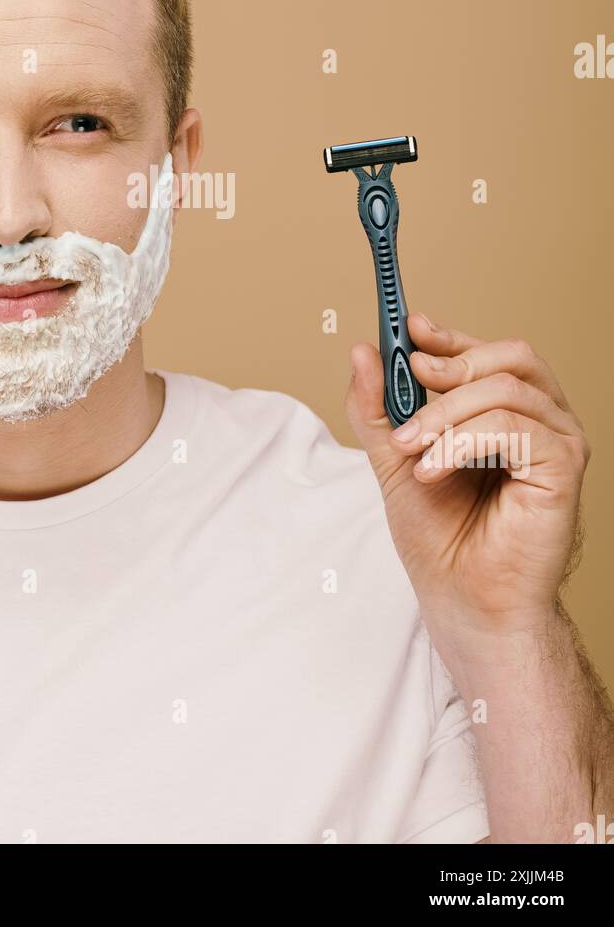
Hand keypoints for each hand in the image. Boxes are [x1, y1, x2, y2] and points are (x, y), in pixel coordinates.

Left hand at [344, 313, 590, 636]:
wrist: (461, 600)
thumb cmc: (440, 536)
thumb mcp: (394, 457)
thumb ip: (378, 406)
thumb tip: (362, 350)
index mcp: (509, 412)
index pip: (489, 353)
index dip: (450, 336)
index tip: (408, 326)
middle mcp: (541, 421)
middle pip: (509, 357)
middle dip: (452, 363)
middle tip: (410, 377)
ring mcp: (558, 442)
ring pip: (506, 389)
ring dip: (445, 413)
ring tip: (411, 449)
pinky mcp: (563, 469)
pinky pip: (514, 428)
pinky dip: (463, 441)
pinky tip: (433, 470)